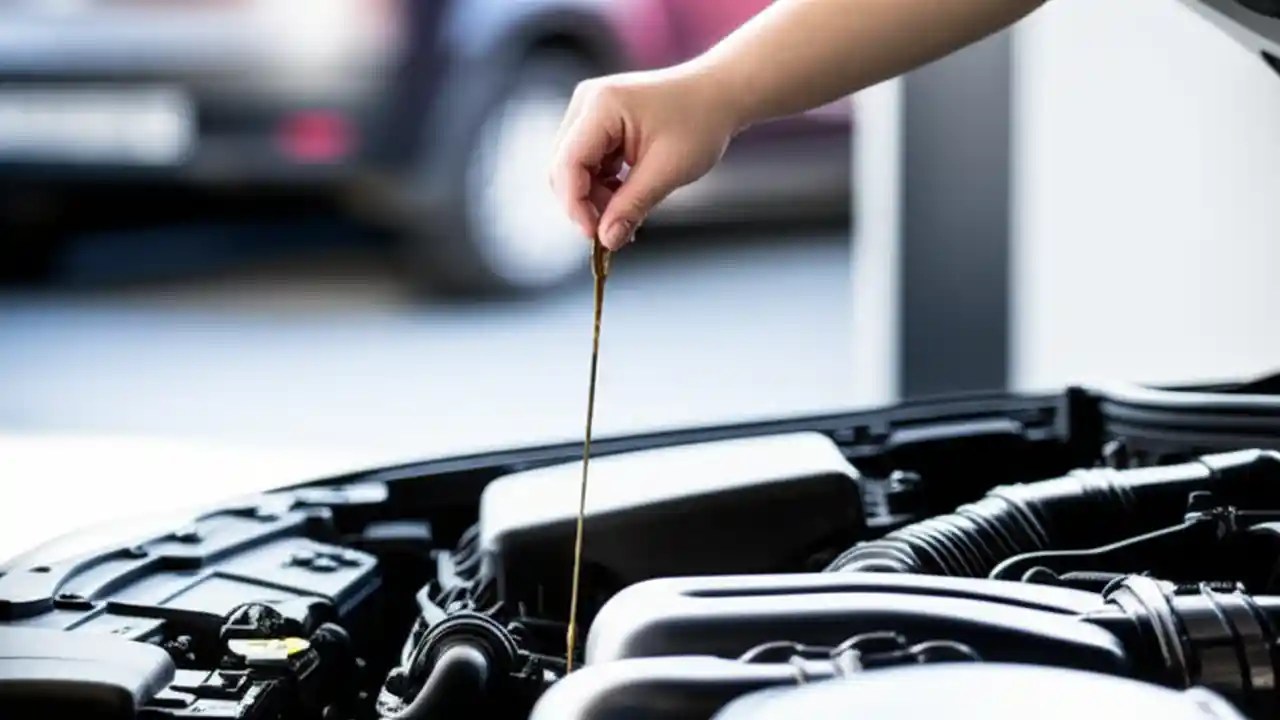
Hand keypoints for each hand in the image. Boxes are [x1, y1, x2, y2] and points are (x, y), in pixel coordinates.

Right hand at [550, 66, 742, 250]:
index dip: (576, 205)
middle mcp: (587, 102)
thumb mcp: (667, 171)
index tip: (596, 236)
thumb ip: (632, 206)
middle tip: (615, 229)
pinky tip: (626, 195)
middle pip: (564, 167)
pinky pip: (587, 161)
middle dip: (585, 203)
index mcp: (601, 106)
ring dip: (595, 196)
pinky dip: (602, 184)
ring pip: (574, 168)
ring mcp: (590, 109)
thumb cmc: (700, 122)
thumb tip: (606, 241)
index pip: (568, 164)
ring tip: (628, 212)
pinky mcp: (598, 120)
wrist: (718, 94)